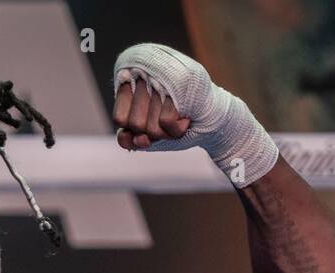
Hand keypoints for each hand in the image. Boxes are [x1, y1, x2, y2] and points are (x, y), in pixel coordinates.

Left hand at [110, 43, 277, 185]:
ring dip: (165, 133)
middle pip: (132, 124)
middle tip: (167, 123)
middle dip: (152, 134)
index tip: (148, 130)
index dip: (134, 132)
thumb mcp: (152, 136)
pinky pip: (164, 123)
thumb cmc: (179, 126)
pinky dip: (176, 130)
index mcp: (133, 81)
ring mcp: (163, 75)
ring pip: (146, 125)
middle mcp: (146, 72)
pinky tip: (186, 119)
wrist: (215, 123)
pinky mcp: (180, 84)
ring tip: (177, 119)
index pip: (119, 118)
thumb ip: (133, 139)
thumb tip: (127, 138)